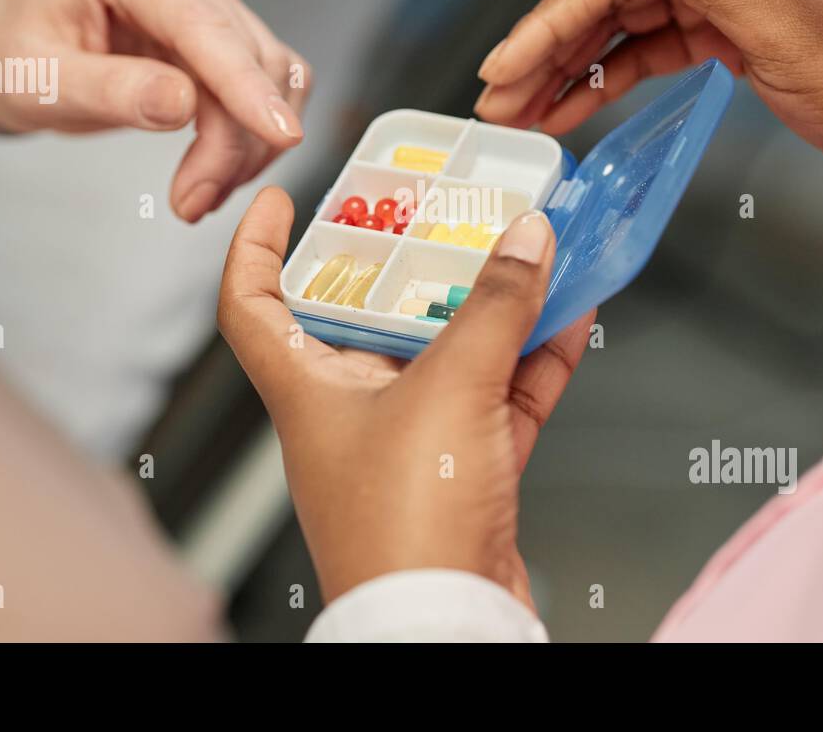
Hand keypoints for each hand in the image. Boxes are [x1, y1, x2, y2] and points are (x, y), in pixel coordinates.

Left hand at [0, 0, 310, 220]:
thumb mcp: (38, 81)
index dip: (247, 84)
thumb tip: (182, 104)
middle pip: (247, 57)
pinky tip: (218, 170)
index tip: (282, 136)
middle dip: (235, 140)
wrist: (5, 54)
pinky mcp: (220, 34)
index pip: (205, 25)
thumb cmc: (7, 58)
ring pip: (270, 74)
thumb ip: (109, 90)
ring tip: (198, 195)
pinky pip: (267, 85)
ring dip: (249, 146)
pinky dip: (253, 136)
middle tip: (193, 203)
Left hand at [217, 187, 593, 604]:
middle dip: (419, 262)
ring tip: (532, 250)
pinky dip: (533, 357)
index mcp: (310, 387)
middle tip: (451, 211)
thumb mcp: (449, 390)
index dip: (257, 245)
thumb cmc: (407, 525)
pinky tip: (570, 316)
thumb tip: (527, 240)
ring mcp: (415, 439)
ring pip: (452, 352)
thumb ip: (492, 309)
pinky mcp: (468, 468)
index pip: (253, 304)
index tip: (279, 198)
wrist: (449, 625)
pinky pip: (501, 394)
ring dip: (494, 306)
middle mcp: (355, 409)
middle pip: (374, 316)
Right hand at [475, 0, 822, 174]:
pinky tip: (571, 106)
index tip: (505, 66)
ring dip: (566, 70)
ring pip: (619, 29)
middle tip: (496, 100)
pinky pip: (647, 53)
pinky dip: (607, 80)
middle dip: (545, 51)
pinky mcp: (722, 33)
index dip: (551, 21)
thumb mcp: (790, 28)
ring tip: (519, 113)